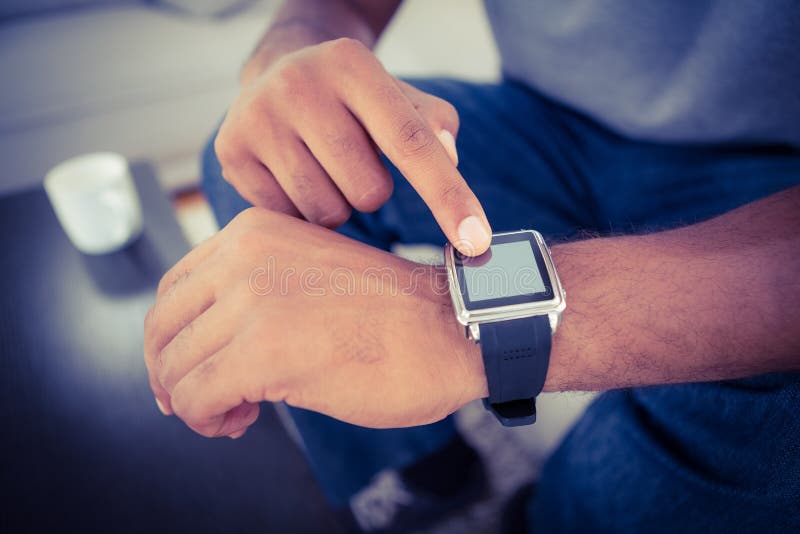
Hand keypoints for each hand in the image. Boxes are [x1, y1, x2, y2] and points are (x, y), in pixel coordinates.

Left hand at [143, 208, 486, 437]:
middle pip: (163, 327)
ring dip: (194, 403)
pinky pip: (197, 398)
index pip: (176, 288)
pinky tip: (241, 421)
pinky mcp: (264, 351)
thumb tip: (199, 346)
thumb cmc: (391, 315)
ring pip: (175, 367)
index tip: (196, 368)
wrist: (453, 329)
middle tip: (201, 401)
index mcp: (254, 231)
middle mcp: (244, 256)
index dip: (175, 338)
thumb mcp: (307, 275)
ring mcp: (252, 301)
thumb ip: (254, 292)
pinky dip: (206, 420)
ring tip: (233, 414)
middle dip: (172, 374)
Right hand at [215, 37, 490, 255]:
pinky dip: (302, 210)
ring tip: (321, 165)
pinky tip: (292, 174)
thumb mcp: (398, 97)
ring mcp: (257, 119)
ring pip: (328, 212)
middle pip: (369, 192)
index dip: (449, 197)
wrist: (274, 76)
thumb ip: (435, 125)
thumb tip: (449, 158)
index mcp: (351, 65)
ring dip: (338, 203)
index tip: (476, 243)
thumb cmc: (352, 98)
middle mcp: (298, 85)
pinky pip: (289, 220)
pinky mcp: (231, 153)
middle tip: (352, 160)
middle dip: (372, 190)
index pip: (411, 142)